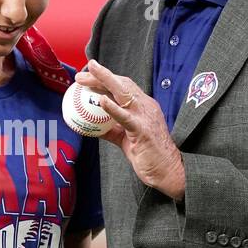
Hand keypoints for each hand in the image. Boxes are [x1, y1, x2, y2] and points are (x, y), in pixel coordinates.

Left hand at [75, 59, 185, 199]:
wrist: (167, 171)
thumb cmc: (148, 156)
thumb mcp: (125, 139)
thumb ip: (111, 130)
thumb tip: (92, 126)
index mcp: (143, 107)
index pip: (123, 87)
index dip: (105, 79)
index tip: (88, 77)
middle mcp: (145, 106)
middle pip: (121, 84)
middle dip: (100, 76)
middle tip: (80, 76)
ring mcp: (145, 116)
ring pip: (124, 93)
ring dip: (104, 81)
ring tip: (87, 78)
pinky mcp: (143, 130)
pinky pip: (125, 117)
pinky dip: (112, 107)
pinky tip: (101, 101)